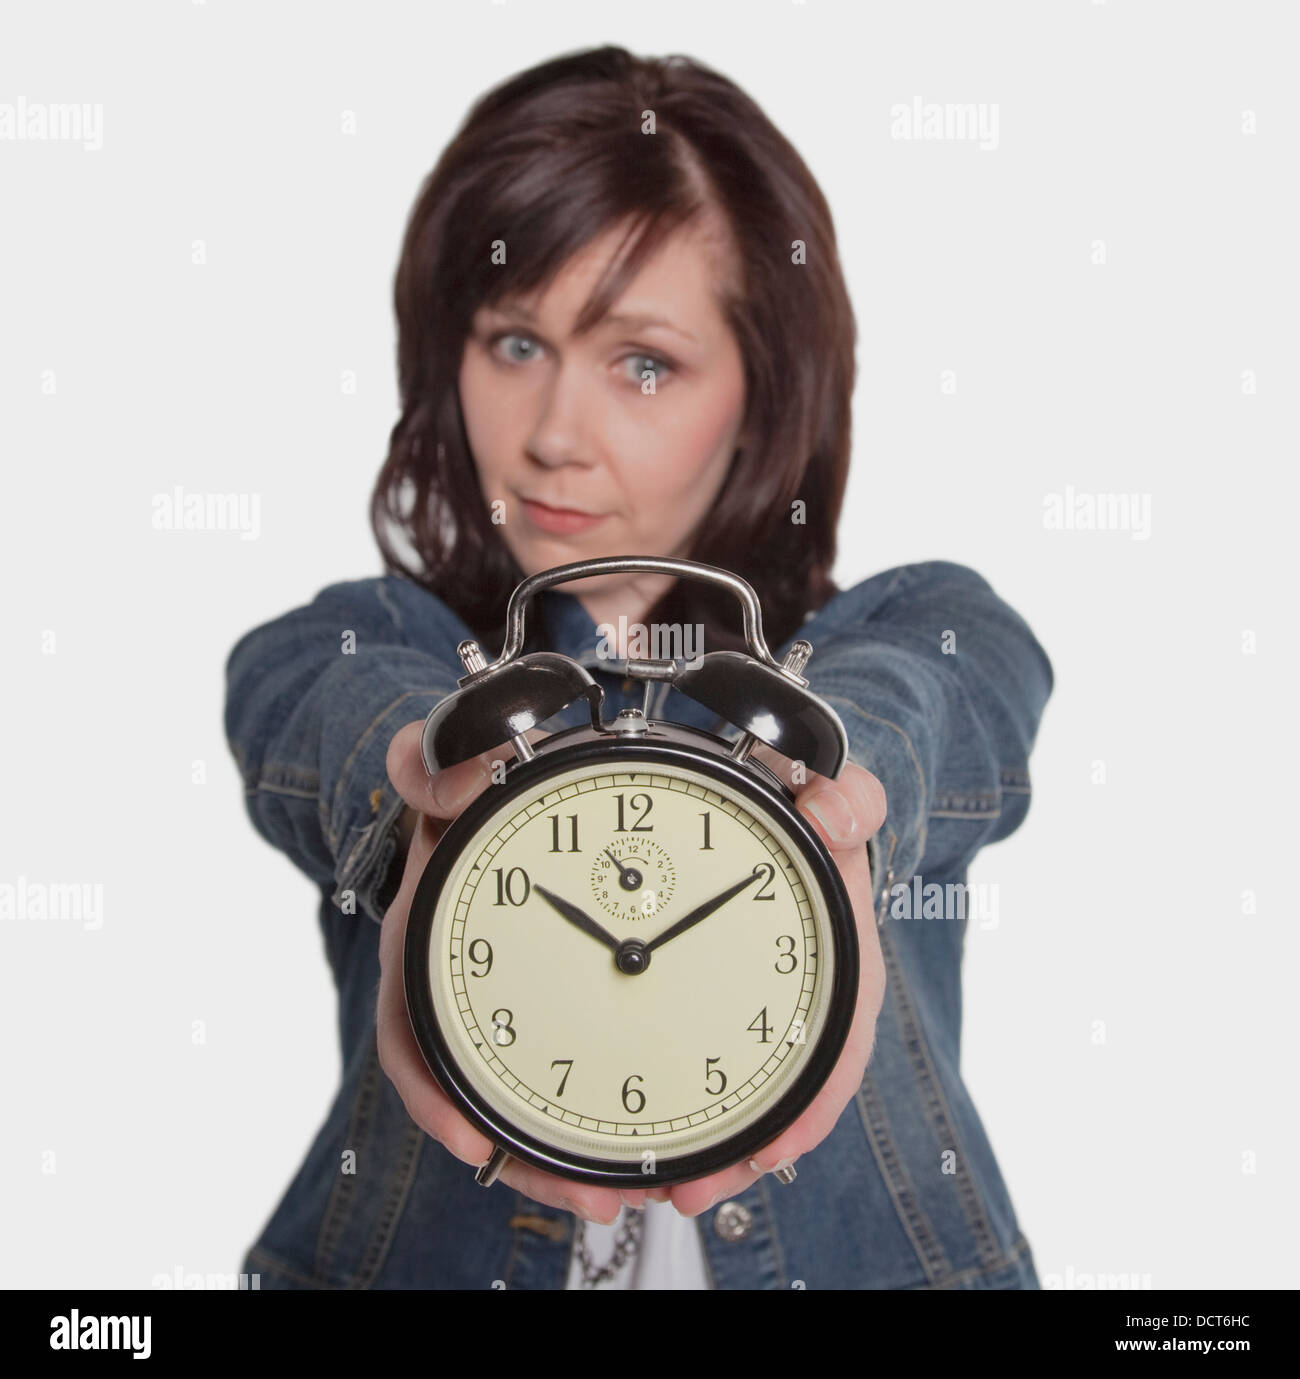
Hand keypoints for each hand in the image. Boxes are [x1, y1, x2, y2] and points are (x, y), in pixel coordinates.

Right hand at [376, 720, 626, 1226]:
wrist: (490, 798)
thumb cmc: (464, 797)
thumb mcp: (440, 776)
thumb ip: (430, 765)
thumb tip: (453, 775)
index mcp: (423, 940)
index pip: (409, 1030)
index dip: (436, 1095)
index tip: (475, 1142)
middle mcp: (454, 987)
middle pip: (480, 1095)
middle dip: (529, 1155)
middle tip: (594, 1191)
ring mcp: (498, 1002)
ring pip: (525, 1100)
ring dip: (569, 1155)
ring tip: (632, 1188)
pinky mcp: (551, 1004)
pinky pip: (563, 1073)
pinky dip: (595, 1116)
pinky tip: (647, 1139)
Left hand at [620, 743, 887, 1216]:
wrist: (784, 828)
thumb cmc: (809, 831)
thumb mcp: (839, 811)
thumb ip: (849, 801)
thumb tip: (835, 812)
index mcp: (844, 972)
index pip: (840, 1053)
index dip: (811, 1108)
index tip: (773, 1150)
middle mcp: (808, 1010)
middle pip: (780, 1100)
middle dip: (738, 1151)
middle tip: (685, 1188)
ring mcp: (764, 1021)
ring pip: (737, 1101)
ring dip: (700, 1148)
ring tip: (651, 1184)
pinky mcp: (712, 1015)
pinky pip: (699, 1074)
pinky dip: (671, 1110)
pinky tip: (639, 1143)